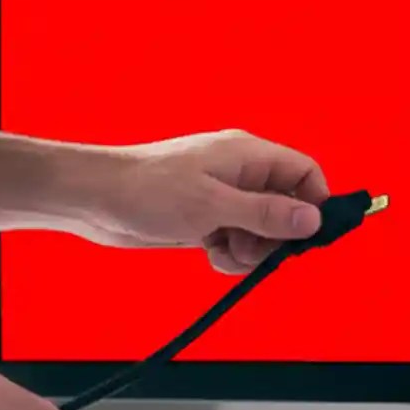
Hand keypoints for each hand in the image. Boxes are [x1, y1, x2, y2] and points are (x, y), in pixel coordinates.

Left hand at [72, 130, 330, 273]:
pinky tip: (209, 254)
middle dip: (276, 237)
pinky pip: (236, 240)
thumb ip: (266, 214)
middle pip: (286, 208)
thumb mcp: (214, 206)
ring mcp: (223, 197)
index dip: (315, 204)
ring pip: (261, 231)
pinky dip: (230, 253)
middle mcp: (241, 174)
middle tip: (254, 250)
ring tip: (222, 251)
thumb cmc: (149, 191)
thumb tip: (313, 219)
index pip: (304, 174)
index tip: (309, 238)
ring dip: (250, 250)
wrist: (94, 199)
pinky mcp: (206, 219)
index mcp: (249, 156)